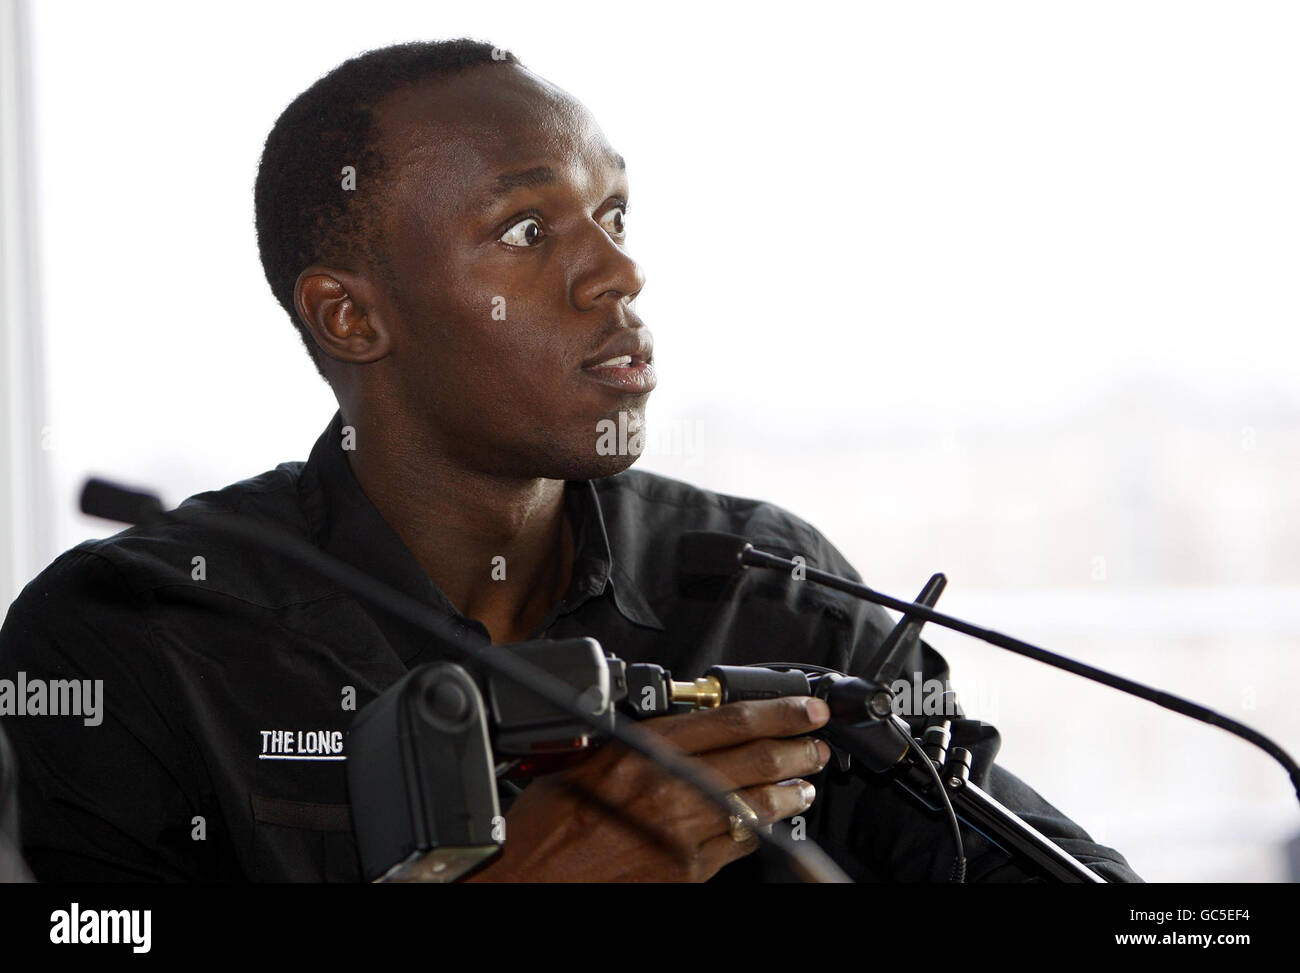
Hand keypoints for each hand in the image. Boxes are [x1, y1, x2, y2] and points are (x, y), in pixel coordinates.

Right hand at [464, 696, 832, 881]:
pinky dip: (760, 828)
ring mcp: (683, 834)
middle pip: (755, 759)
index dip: (777, 711)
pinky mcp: (686, 872)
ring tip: (805, 779)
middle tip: (817, 739)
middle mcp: (669, 789)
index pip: (729, 721)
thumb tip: (675, 722)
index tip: (805, 706)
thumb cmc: (543, 823)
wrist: (525, 880)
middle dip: (796, 747)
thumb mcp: (584, 758)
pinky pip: (737, 845)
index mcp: (644, 751)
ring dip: (789, 789)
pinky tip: (770, 818)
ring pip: (756, 805)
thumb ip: (634, 739)